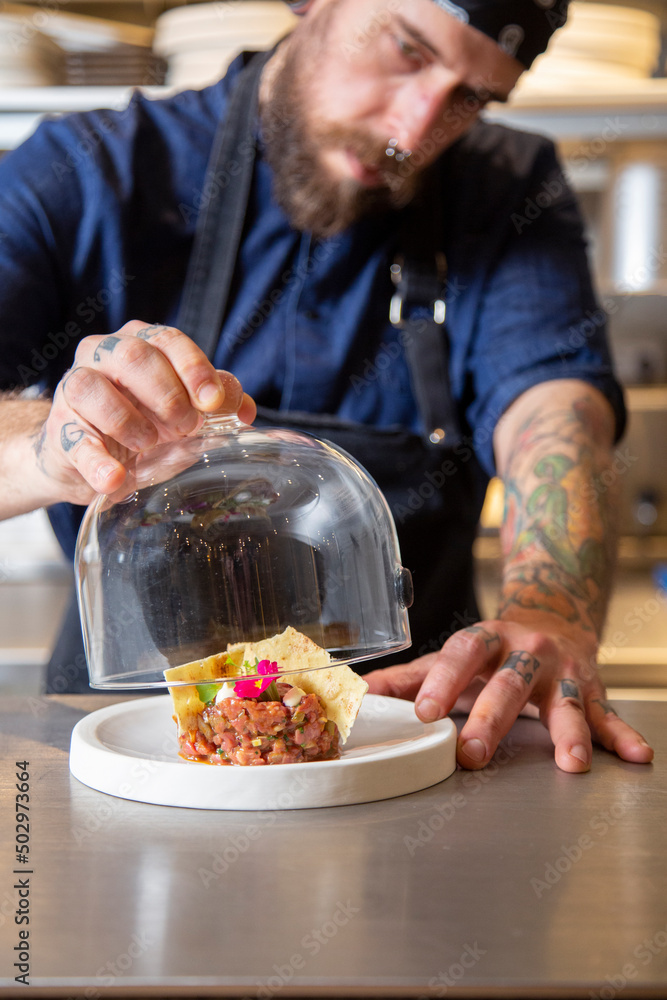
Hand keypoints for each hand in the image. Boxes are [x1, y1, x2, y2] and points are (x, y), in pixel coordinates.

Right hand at [31, 321, 255, 505]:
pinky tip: (115, 478)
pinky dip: (97, 462)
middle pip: (132, 355)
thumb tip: (246, 410)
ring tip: (148, 445)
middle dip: (166, 393)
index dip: (193, 367)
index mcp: (140, 342)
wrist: (92, 458)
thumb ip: (217, 404)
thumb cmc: (143, 423)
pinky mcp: (59, 431)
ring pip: (92, 387)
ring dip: (129, 421)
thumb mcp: (185, 412)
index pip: (167, 339)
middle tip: (185, 426)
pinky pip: (73, 440)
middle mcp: (102, 354)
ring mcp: (74, 389)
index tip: (211, 400)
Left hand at [363, 619, 654, 772]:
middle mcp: (525, 651)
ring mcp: (561, 671)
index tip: (425, 712)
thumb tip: (361, 692)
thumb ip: (410, 678)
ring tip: (571, 762)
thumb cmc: (491, 650)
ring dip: (569, 732)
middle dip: (492, 719)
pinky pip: (607, 714)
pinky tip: (636, 756)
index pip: (460, 656)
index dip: (442, 682)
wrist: (552, 620)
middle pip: (508, 684)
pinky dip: (622, 736)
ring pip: (563, 700)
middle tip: (474, 754)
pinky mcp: (591, 690)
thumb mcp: (452, 656)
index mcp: (484, 641)